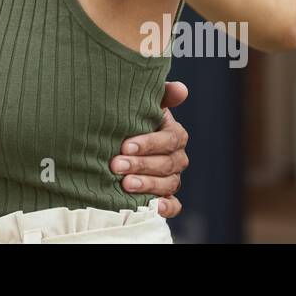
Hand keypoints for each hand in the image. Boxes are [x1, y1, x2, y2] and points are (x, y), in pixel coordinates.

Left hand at [109, 81, 189, 216]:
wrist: (114, 142)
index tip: (125, 145)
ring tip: (125, 185)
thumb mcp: (140, 105)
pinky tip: (155, 207)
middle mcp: (176, 158)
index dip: (149, 144)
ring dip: (147, 185)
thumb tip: (181, 89)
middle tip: (116, 165)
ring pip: (168, 184)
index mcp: (174, 134)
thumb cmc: (128, 120)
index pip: (169, 140)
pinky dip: (167, 207)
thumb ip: (160, 96)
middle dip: (140, 165)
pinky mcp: (166, 197)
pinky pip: (175, 206)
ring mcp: (172, 179)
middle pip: (166, 164)